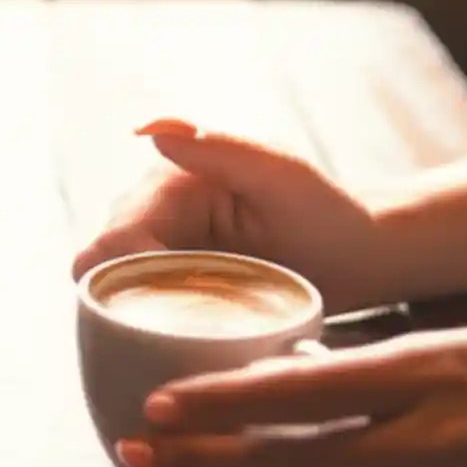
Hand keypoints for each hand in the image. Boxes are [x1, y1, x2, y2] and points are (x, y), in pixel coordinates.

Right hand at [73, 119, 383, 312]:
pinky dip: (146, 320)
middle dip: (125, 296)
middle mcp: (156, 209)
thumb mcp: (283, 175)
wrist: (360, 257)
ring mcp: (163, 246)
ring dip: (134, 310)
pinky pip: (138, 303)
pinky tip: (172, 336)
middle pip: (106, 260)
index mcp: (173, 178)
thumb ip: (221, 148)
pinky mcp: (174, 278)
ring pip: (114, 285)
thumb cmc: (330, 214)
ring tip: (174, 334)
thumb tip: (152, 130)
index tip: (158, 308)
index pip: (120, 230)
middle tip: (173, 328)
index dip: (125, 273)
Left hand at [117, 326, 466, 466]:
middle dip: (198, 463)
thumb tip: (286, 378)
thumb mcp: (445, 350)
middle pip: (280, 466)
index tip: (155, 406)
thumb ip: (364, 370)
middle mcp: (400, 453)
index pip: (291, 403)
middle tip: (132, 450)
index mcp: (406, 395)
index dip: (217, 406)